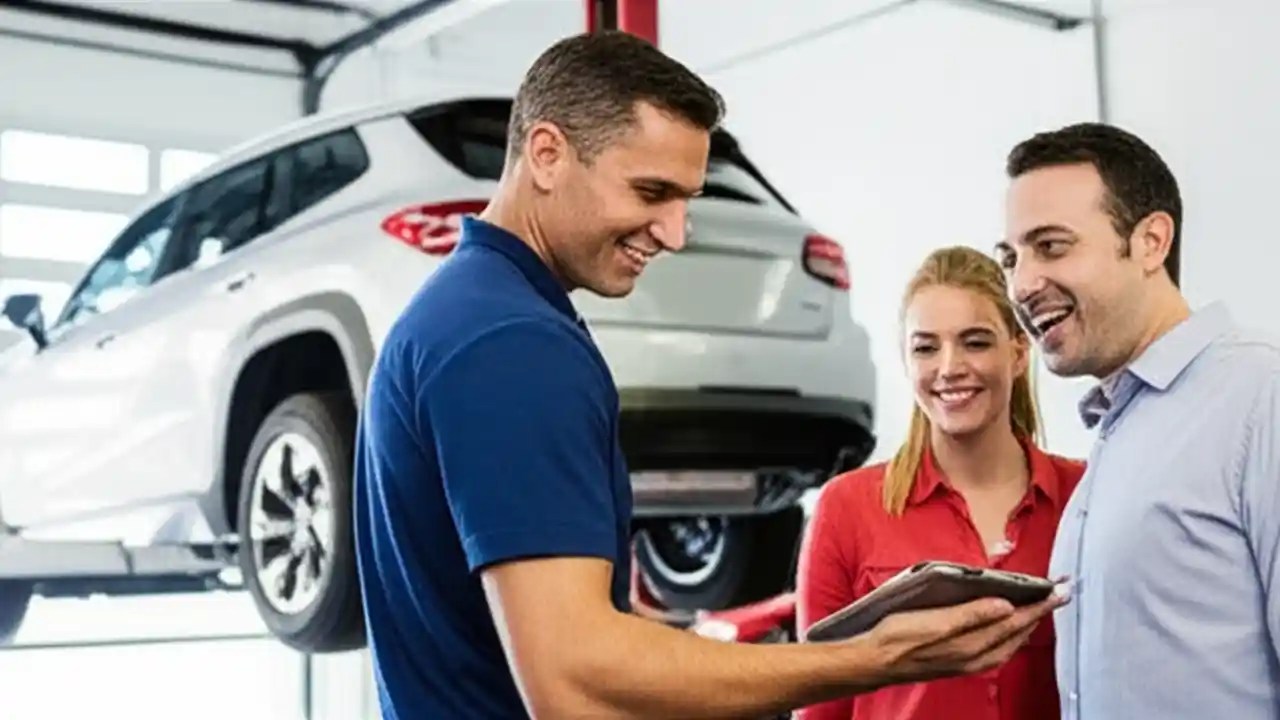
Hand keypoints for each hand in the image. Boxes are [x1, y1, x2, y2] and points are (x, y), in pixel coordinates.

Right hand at [856, 589, 1068, 686]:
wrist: (873, 662)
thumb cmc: (896, 637)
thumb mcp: (931, 622)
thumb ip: (970, 615)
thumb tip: (1005, 605)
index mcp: (971, 644)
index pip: (1014, 620)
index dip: (1038, 604)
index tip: (1058, 589)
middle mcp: (975, 656)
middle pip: (1018, 632)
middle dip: (1040, 612)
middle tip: (1060, 594)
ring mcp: (967, 662)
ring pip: (1009, 643)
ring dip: (1027, 625)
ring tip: (1040, 609)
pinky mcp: (958, 663)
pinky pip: (996, 651)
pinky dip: (1010, 637)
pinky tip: (1007, 629)